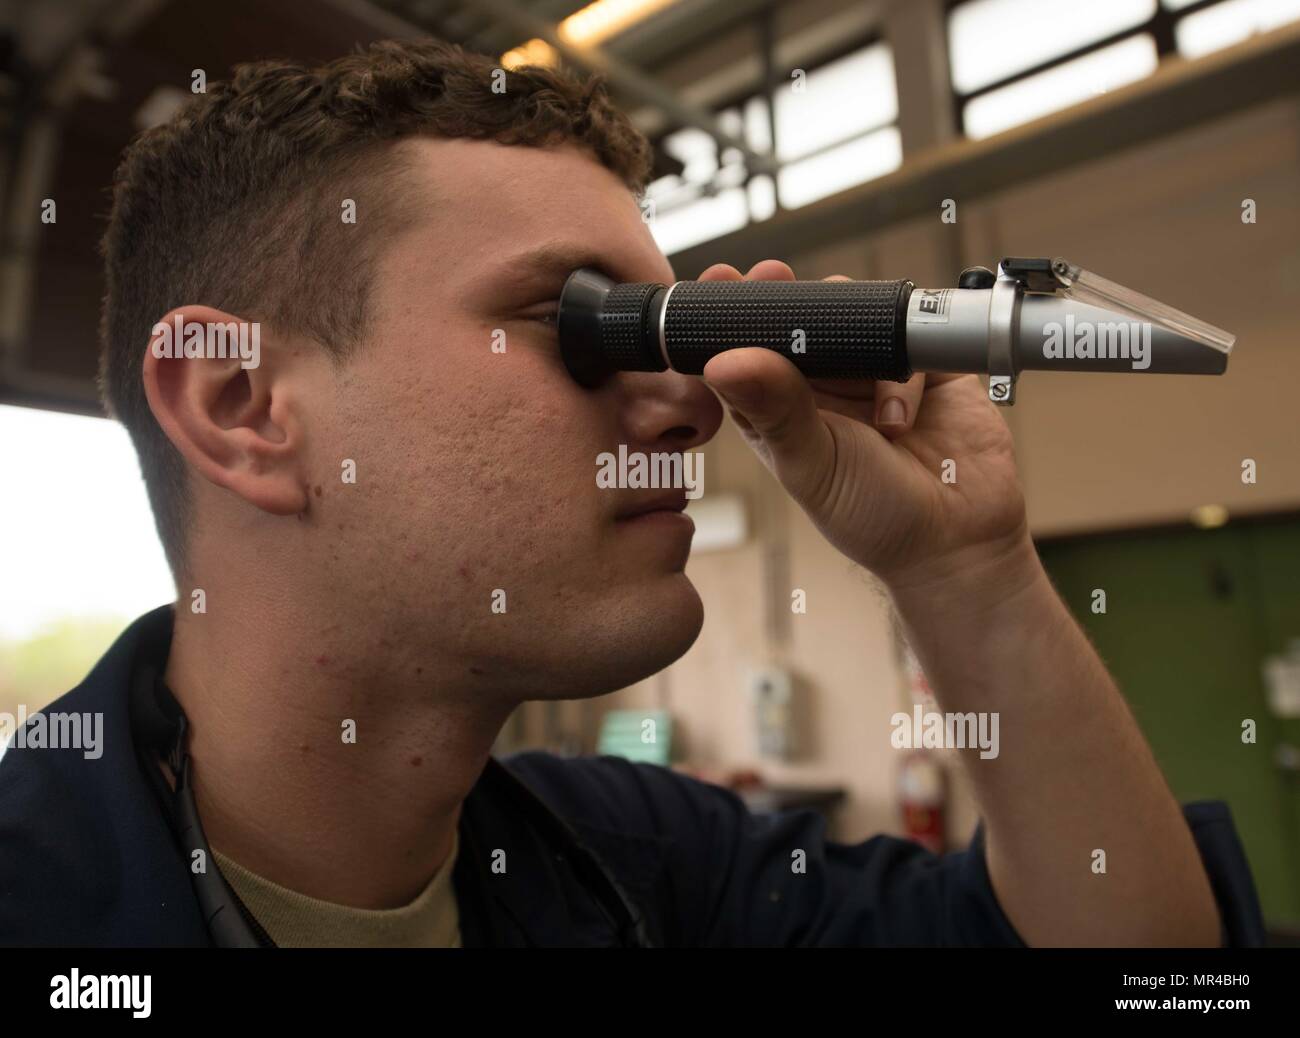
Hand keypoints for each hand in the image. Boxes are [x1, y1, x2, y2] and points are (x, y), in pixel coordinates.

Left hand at [699, 260, 1031, 593]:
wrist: (958, 541)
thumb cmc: (872, 516)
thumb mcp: (813, 463)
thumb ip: (775, 410)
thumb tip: (722, 361)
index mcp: (779, 410)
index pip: (745, 352)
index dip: (731, 317)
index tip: (720, 280)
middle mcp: (825, 387)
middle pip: (801, 320)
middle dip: (791, 298)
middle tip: (773, 275)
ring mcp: (877, 374)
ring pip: (858, 316)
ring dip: (853, 326)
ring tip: (853, 363)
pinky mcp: (930, 369)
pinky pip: (915, 338)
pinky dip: (906, 373)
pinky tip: (901, 419)